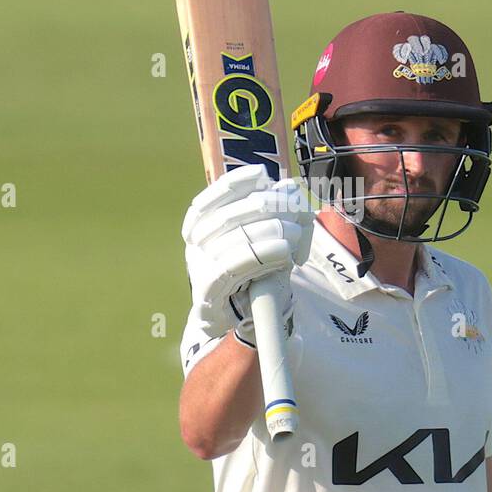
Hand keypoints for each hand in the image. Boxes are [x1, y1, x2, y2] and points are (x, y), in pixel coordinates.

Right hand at [182, 164, 314, 343]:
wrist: (233, 316)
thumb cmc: (250, 270)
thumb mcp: (259, 237)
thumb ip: (271, 212)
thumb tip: (290, 186)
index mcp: (199, 224)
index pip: (213, 195)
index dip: (237, 182)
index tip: (262, 175)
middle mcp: (195, 243)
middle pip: (231, 214)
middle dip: (269, 206)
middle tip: (296, 209)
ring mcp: (198, 266)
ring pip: (237, 238)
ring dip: (273, 231)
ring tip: (296, 234)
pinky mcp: (209, 290)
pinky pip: (235, 266)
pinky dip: (263, 254)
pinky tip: (284, 251)